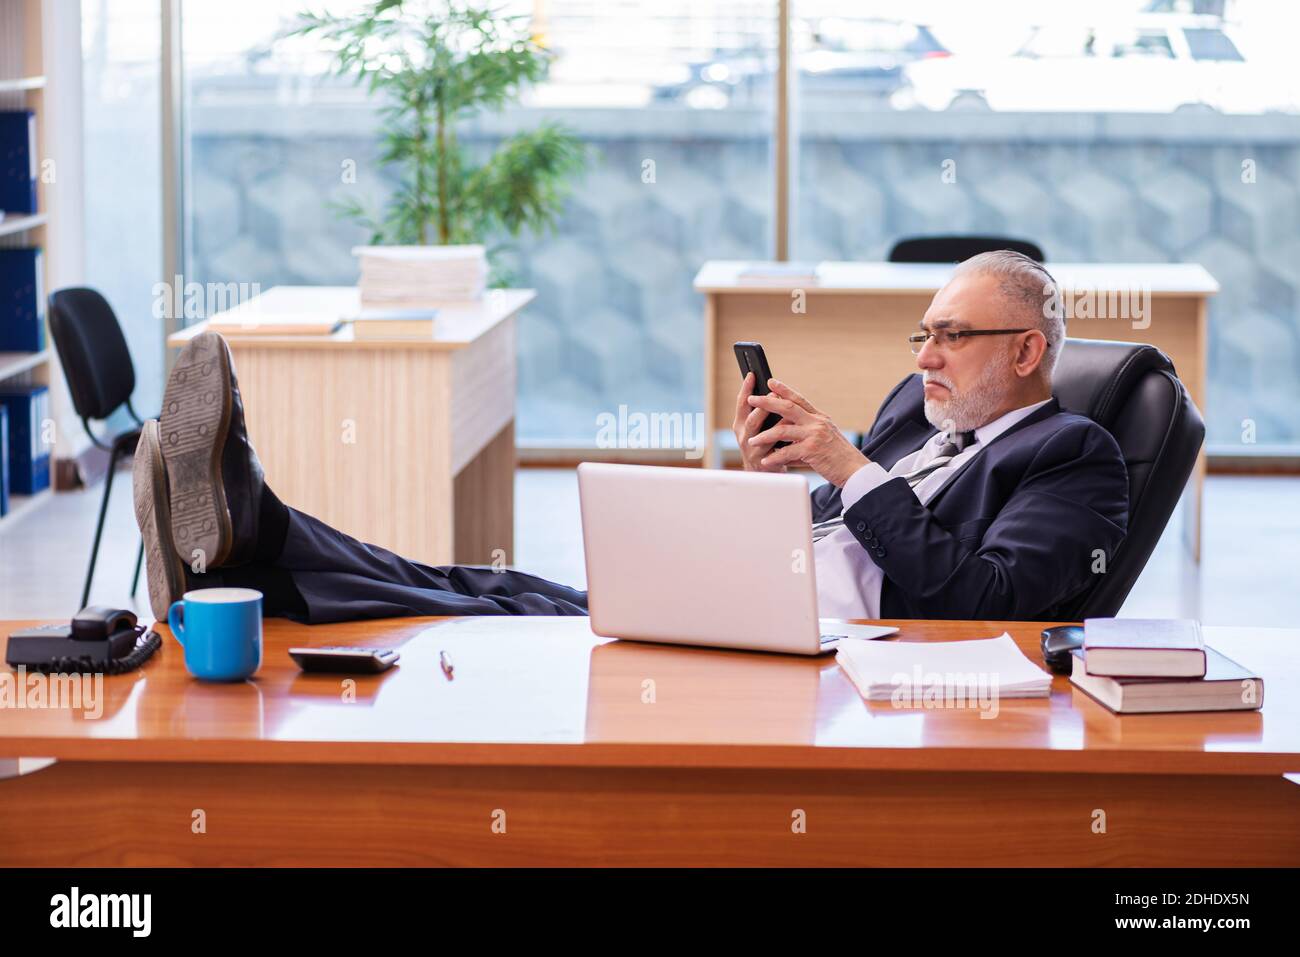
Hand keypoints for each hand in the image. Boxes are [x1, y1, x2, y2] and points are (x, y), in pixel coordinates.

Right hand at [732, 373, 786, 472]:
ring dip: (774, 422)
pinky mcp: (761, 460)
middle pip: (750, 418)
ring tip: (785, 412)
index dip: (745, 389)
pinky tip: (792, 434)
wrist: (762, 471)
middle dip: (762, 405)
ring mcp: (751, 448)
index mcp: (740, 423)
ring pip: (760, 434)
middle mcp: (743, 434)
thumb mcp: (756, 426)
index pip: (741, 403)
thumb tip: (773, 389)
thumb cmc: (762, 443)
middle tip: (773, 393)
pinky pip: (774, 449)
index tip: (752, 374)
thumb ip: (761, 411)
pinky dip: (783, 441)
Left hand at [746, 379, 867, 486]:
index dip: (784, 389)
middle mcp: (816, 422)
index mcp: (819, 418)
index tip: (770, 382)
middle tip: (751, 399)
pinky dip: (774, 457)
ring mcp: (814, 435)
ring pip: (782, 430)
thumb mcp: (824, 438)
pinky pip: (786, 452)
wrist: (855, 470)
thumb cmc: (838, 457)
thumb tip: (784, 436)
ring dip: (764, 435)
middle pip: (787, 407)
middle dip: (767, 402)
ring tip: (751, 440)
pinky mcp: (811, 450)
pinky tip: (765, 461)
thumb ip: (805, 434)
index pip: (799, 399)